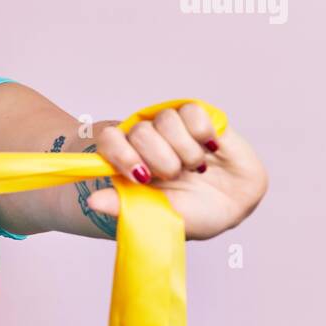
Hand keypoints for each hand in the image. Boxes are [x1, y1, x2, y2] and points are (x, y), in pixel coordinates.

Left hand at [84, 103, 267, 240]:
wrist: (233, 207)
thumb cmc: (193, 213)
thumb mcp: (157, 215)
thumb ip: (123, 206)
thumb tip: (92, 201)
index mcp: (130, 161)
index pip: (109, 140)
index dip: (122, 154)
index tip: (142, 175)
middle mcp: (148, 140)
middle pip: (140, 132)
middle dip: (161, 159)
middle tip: (175, 176)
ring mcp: (172, 127)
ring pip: (166, 120)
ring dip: (185, 150)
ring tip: (195, 167)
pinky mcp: (197, 118)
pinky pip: (192, 111)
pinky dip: (202, 133)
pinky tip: (210, 149)